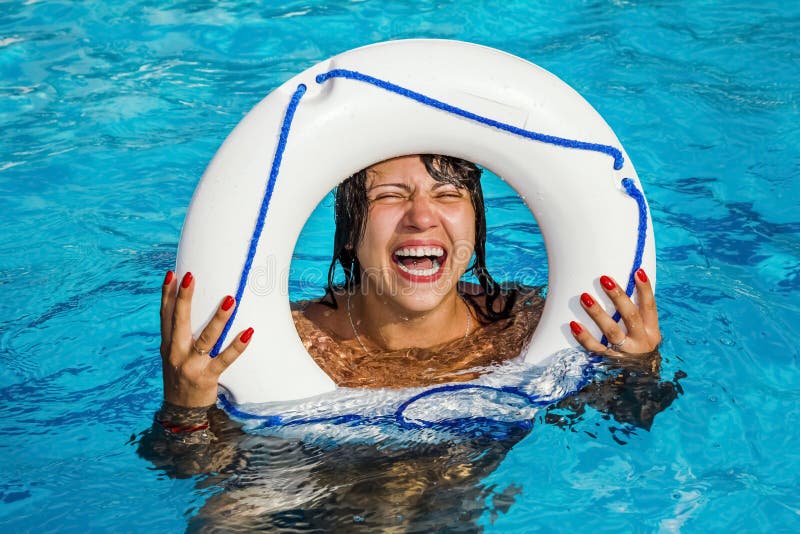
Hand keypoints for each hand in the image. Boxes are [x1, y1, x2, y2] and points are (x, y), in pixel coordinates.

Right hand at [160, 270, 252, 406]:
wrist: (181, 410)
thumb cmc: (181, 375)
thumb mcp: (173, 354)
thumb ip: (178, 334)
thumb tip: (188, 306)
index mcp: (167, 345)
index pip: (165, 315)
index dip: (167, 294)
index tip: (172, 274)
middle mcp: (176, 353)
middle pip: (179, 321)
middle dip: (185, 298)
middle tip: (191, 276)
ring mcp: (191, 366)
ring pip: (205, 338)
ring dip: (218, 319)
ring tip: (230, 300)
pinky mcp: (207, 377)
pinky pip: (224, 360)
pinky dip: (236, 346)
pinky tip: (248, 332)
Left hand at [569, 268, 660, 356]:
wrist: (640, 377)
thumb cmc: (637, 344)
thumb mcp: (644, 331)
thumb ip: (636, 313)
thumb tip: (620, 285)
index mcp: (651, 330)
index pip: (650, 306)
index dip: (645, 289)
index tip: (638, 272)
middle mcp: (641, 341)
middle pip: (630, 316)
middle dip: (618, 297)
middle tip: (604, 279)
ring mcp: (625, 351)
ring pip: (612, 331)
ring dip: (598, 313)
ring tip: (585, 297)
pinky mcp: (609, 359)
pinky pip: (595, 348)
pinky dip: (584, 337)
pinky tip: (574, 324)